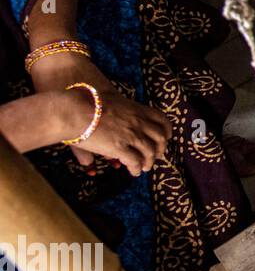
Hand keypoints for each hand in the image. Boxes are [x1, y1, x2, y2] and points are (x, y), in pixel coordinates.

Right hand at [31, 52, 171, 172]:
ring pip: (149, 152)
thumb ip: (118, 104)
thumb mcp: (109, 98)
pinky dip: (137, 168)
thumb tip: (117, 102)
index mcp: (137, 109)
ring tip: (145, 168)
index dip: (166, 131)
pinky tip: (134, 172)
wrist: (72, 110)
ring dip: (149, 162)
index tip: (165, 138)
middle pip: (159, 138)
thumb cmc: (85, 102)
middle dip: (160, 149)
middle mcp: (138, 122)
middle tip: (156, 156)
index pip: (162, 120)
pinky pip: (135, 161)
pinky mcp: (119, 148)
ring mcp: (131, 135)